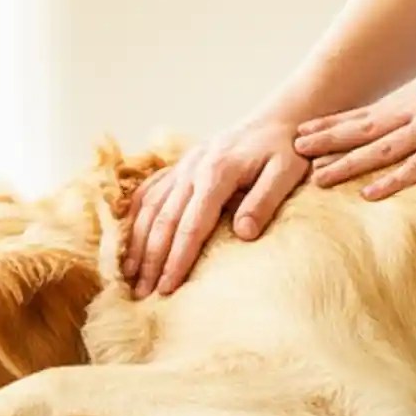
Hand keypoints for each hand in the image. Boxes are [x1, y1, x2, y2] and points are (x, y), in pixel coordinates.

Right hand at [124, 118, 308, 297]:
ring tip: (129, 277)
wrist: (275, 121)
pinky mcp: (179, 167)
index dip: (178, 259)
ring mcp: (182, 166)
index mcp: (217, 172)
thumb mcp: (286, 172)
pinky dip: (134, 218)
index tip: (168, 288)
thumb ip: (264, 201)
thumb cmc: (284, 150)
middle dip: (151, 260)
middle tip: (142, 295)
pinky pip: (148, 192)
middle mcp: (192, 168)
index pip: (191, 224)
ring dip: (137, 243)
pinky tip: (128, 241)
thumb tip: (243, 234)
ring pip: (150, 208)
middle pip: (164, 220)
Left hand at [293, 70, 415, 199]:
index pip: (366, 114)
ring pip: (381, 148)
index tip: (303, 130)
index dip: (333, 122)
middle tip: (292, 148)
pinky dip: (393, 180)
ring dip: (347, 162)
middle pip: (364, 128)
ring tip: (318, 177)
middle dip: (327, 138)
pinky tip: (370, 194)